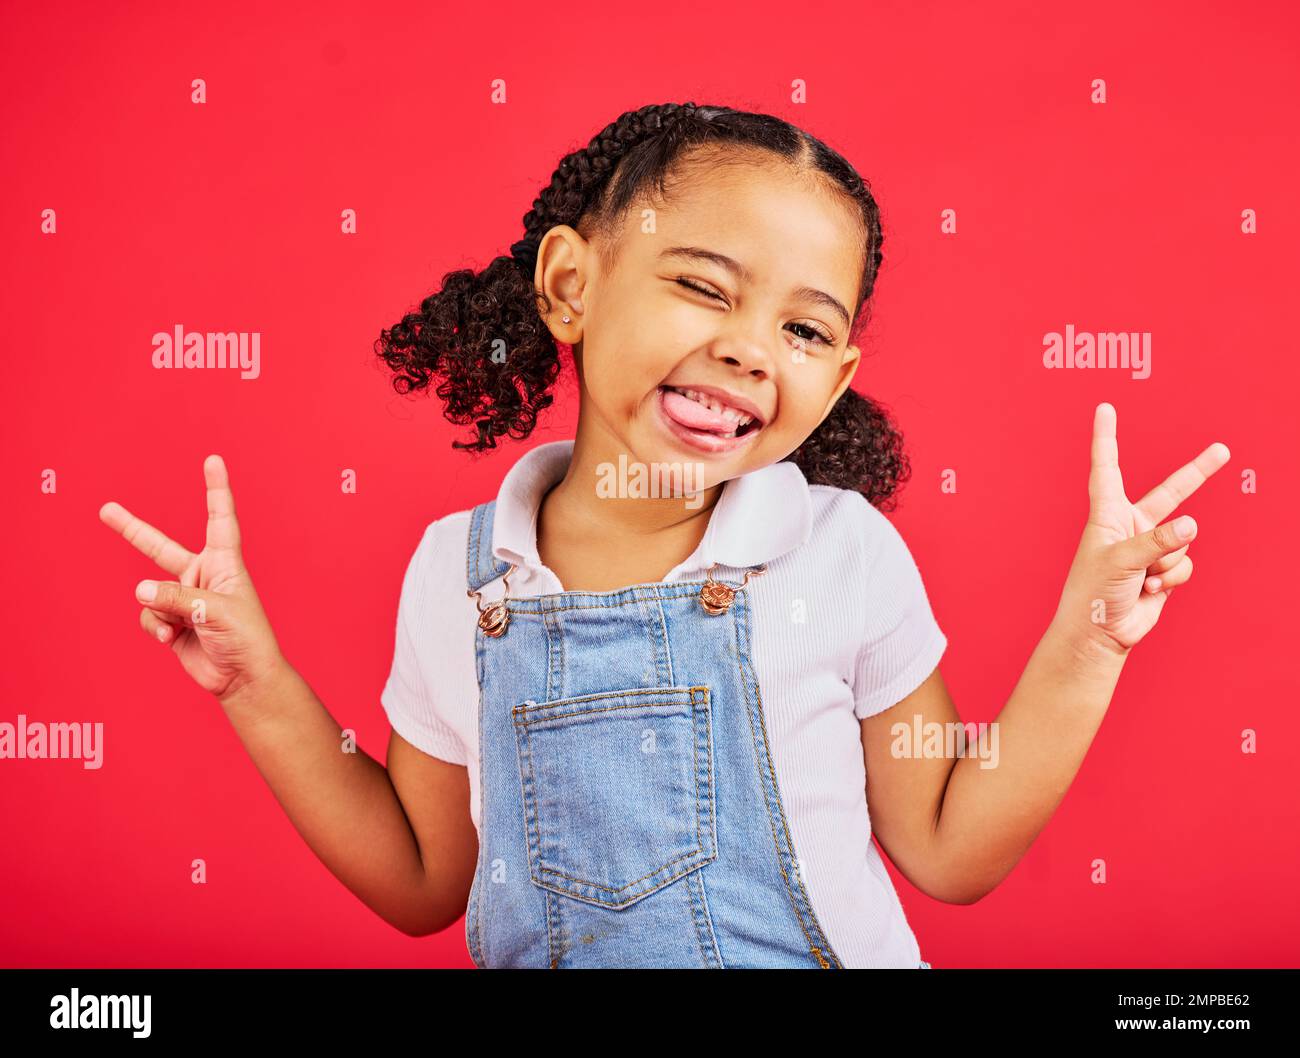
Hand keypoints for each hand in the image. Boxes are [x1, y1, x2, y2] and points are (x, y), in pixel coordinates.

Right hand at [99, 455, 285, 705]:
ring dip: (160, 610)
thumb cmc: (245, 639)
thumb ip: (176, 598)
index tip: (214, 461)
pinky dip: (156, 627)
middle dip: (131, 530)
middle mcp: (201, 576)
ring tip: (178, 626)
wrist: (242, 678)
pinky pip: (148, 615)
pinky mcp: (172, 621)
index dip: (216, 489)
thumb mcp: (215, 612)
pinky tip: (171, 639)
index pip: (219, 519)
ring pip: (151, 593)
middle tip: (106, 509)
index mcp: (224, 563)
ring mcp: (183, 598)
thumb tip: (140, 591)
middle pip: (159, 547)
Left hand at [1052, 403, 1229, 656]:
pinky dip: (1170, 580)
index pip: (1108, 467)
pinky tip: (1148, 591)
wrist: (1099, 633)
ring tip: (1140, 579)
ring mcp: (1150, 548)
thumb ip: (1156, 542)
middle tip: (1222, 449)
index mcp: (1108, 514)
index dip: (1107, 438)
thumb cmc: (1093, 593)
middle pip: (1171, 493)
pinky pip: (1184, 566)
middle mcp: (1130, 526)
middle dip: (1198, 473)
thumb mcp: (1120, 562)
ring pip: (1182, 542)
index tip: (1104, 408)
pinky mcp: (1163, 570)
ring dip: (1165, 563)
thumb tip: (1192, 526)